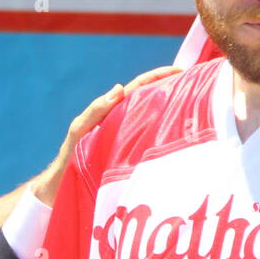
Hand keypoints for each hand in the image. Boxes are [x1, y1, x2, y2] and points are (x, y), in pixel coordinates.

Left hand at [31, 65, 181, 204]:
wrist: (62, 187)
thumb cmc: (68, 157)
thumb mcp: (79, 131)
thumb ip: (95, 111)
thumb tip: (120, 88)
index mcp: (113, 112)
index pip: (138, 88)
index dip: (157, 76)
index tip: (180, 70)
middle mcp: (124, 122)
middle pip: (151, 101)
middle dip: (171, 90)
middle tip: (197, 85)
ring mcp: (130, 139)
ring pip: (154, 120)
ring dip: (172, 112)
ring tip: (196, 107)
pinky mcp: (132, 157)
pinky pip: (152, 142)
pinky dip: (166, 135)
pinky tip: (180, 138)